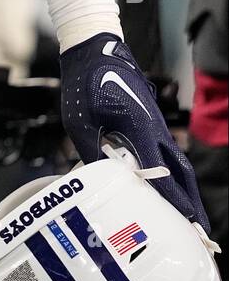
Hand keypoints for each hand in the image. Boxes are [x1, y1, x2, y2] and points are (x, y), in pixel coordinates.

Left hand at [60, 33, 208, 230]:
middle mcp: (154, 128)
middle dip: (192, 202)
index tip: (187, 223)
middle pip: (181, 171)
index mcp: (139, 127)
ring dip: (186, 189)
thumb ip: (91, 151)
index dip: (175, 200)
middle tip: (201, 231)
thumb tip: (97, 182)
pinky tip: (169, 189)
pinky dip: (174, 174)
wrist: (94, 49)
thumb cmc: (85, 82)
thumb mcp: (79, 120)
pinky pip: (167, 152)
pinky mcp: (150, 121)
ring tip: (190, 217)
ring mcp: (155, 124)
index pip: (161, 172)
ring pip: (177, 162)